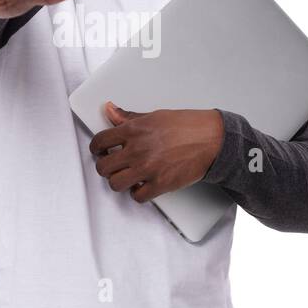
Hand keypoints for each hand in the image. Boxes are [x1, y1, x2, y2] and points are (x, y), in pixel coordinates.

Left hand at [88, 101, 224, 202]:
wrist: (212, 139)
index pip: (100, 142)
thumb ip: (129, 117)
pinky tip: (142, 185)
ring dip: (119, 182)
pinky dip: (138, 193)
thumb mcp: (155, 115)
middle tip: (113, 165)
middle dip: (105, 167)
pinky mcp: (160, 184)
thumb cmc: (187, 126)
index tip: (99, 152)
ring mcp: (147, 168)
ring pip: (115, 184)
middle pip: (103, 167)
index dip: (96, 149)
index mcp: (133, 130)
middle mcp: (137, 150)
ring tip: (127, 177)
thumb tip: (110, 110)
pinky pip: (137, 196)